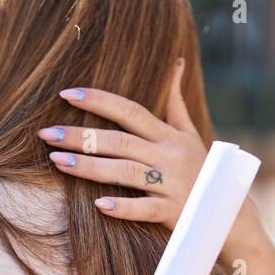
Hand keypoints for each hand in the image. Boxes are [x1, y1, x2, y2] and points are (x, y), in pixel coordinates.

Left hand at [38, 57, 203, 228]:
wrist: (228, 212)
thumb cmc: (202, 168)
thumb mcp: (190, 132)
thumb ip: (175, 100)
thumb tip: (175, 62)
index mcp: (168, 135)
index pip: (129, 111)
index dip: (99, 100)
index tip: (66, 94)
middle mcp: (168, 156)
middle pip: (119, 141)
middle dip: (81, 136)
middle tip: (46, 133)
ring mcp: (170, 184)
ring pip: (125, 172)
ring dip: (90, 167)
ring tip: (57, 161)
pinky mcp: (172, 212)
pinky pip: (145, 209)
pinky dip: (123, 207)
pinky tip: (98, 205)